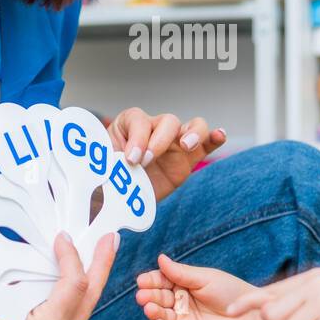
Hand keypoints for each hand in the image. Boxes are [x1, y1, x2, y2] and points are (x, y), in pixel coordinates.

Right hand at [0, 230, 118, 319]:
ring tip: (100, 252)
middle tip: (109, 238)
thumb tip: (50, 252)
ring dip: (92, 278)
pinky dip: (78, 293)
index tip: (63, 237)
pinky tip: (78, 276)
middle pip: (90, 298)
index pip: (74, 285)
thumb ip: (29, 277)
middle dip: (102, 265)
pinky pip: (73, 317)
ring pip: (85, 308)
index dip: (73, 256)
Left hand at [106, 107, 225, 202]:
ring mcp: (174, 143)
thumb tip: (102, 169)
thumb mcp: (99, 168)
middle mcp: (154, 129)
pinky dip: (215, 138)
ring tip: (186, 145)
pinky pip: (206, 144)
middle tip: (147, 161)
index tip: (130, 159)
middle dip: (159, 140)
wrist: (116, 199)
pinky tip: (220, 136)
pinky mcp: (189, 158)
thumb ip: (103, 164)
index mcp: (129, 125)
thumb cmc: (105, 178)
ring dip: (193, 132)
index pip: (138, 120)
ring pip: (192, 126)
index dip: (137, 138)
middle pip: (167, 120)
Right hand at [135, 254, 263, 319]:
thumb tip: (161, 259)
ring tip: (150, 309)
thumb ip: (182, 272)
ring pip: (161, 316)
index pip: (161, 280)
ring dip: (153, 313)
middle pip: (158, 298)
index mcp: (182, 284)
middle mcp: (179, 301)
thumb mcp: (205, 278)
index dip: (150, 281)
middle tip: (142, 296)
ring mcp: (182, 319)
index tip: (142, 281)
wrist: (250, 314)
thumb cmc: (231, 292)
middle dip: (149, 297)